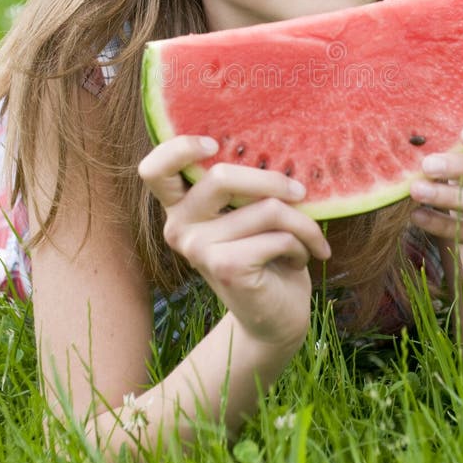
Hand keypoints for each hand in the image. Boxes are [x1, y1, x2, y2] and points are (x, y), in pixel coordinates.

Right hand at [138, 137, 329, 349]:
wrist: (276, 317)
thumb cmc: (268, 256)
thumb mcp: (251, 214)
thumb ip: (246, 187)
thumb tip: (275, 151)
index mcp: (181, 206)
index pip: (156, 169)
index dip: (179, 148)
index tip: (215, 145)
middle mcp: (179, 226)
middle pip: (222, 175)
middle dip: (274, 181)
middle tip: (301, 193)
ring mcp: (198, 247)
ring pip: (266, 208)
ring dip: (302, 223)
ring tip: (306, 239)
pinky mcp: (226, 266)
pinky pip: (279, 235)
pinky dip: (302, 244)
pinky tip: (299, 259)